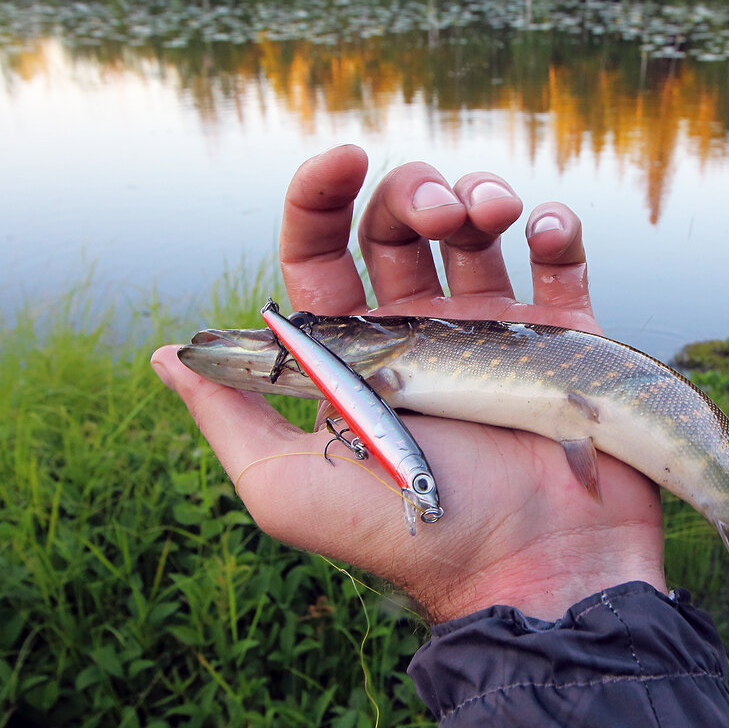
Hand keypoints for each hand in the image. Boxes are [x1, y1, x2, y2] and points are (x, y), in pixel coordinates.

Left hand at [151, 144, 665, 622]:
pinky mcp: (563, 338)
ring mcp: (495, 331)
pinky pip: (561, 260)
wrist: (526, 568)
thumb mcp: (287, 489)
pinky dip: (553, 227)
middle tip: (435, 215)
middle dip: (412, 193)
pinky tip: (542, 234)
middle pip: (402, 225)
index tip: (342, 159)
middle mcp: (421, 332)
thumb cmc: (405, 535)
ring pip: (480, 227)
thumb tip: (165, 355)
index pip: (323, 251)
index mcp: (355, 353)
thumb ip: (228, 418)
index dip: (321, 196)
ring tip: (491, 213)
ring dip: (480, 194)